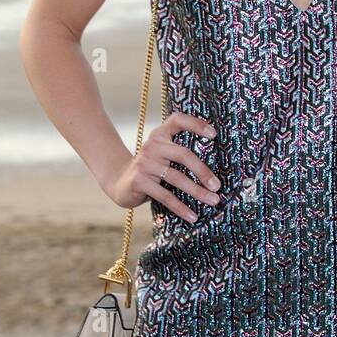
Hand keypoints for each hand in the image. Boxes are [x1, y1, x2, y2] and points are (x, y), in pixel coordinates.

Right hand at [107, 112, 222, 222]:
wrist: (120, 183)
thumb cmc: (151, 169)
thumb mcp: (162, 155)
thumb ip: (180, 154)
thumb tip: (214, 172)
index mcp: (160, 134)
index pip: (177, 120)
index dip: (196, 124)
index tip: (214, 135)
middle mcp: (152, 145)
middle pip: (183, 154)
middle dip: (203, 171)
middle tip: (217, 186)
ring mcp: (144, 163)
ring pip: (176, 178)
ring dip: (197, 192)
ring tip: (213, 201)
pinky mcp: (139, 181)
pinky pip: (165, 196)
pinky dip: (181, 208)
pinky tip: (192, 216)